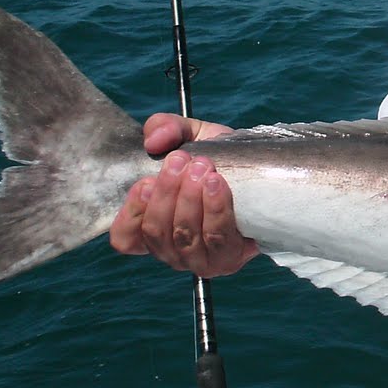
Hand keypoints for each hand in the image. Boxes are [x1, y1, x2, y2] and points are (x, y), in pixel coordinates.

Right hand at [108, 113, 257, 277]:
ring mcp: (199, 259)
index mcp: (153, 228)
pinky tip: (216, 185)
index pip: (125, 237)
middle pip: (156, 231)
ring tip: (203, 168)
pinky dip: (214, 209)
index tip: (146, 181)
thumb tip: (154, 140)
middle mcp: (171, 250)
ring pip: (185, 236)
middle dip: (168, 192)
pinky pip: (217, 238)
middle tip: (182, 160)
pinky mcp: (229, 258)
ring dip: (190, 199)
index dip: (132, 212)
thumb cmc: (218, 158)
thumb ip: (165, 128)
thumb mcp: (190, 135)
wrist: (263, 170)